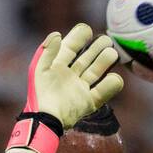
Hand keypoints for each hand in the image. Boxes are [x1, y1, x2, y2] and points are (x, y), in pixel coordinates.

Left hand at [4, 24, 122, 152]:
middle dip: (97, 47)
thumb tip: (57, 34)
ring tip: (112, 54)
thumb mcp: (38, 70)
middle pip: (87, 57)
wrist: (45, 121)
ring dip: (105, 61)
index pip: (71, 47)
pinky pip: (102, 92)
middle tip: (106, 41)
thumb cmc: (39, 95)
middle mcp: (70, 76)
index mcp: (58, 67)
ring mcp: (80, 89)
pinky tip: (114, 78)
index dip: (79, 37)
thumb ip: (46, 51)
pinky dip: (111, 85)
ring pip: (96, 71)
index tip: (86, 31)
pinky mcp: (87, 103)